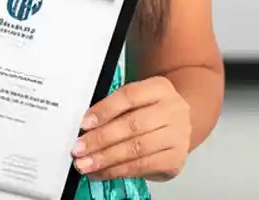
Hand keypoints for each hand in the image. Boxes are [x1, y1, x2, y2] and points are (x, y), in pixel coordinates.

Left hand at [71, 76, 191, 181]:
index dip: (105, 109)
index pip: (130, 95)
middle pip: (133, 124)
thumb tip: (86, 127)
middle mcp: (173, 110)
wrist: (179, 126)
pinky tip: (102, 171)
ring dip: (106, 158)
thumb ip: (115, 109)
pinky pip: (142, 166)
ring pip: (137, 148)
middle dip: (101, 139)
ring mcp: (178, 136)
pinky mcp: (175, 159)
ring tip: (86, 163)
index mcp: (160, 88)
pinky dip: (118, 171)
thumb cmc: (150, 112)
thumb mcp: (137, 101)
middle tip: (79, 148)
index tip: (84, 124)